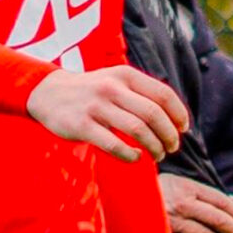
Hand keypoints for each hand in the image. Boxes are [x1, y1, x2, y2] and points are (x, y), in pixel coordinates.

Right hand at [26, 66, 188, 161]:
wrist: (48, 93)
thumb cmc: (91, 90)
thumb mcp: (115, 79)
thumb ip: (141, 93)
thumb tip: (174, 118)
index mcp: (125, 75)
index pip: (163, 94)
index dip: (178, 114)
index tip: (183, 129)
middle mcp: (112, 88)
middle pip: (153, 114)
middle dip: (169, 135)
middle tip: (172, 148)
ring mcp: (96, 106)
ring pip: (137, 130)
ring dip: (154, 147)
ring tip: (157, 156)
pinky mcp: (82, 126)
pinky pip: (114, 145)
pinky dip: (130, 155)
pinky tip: (135, 157)